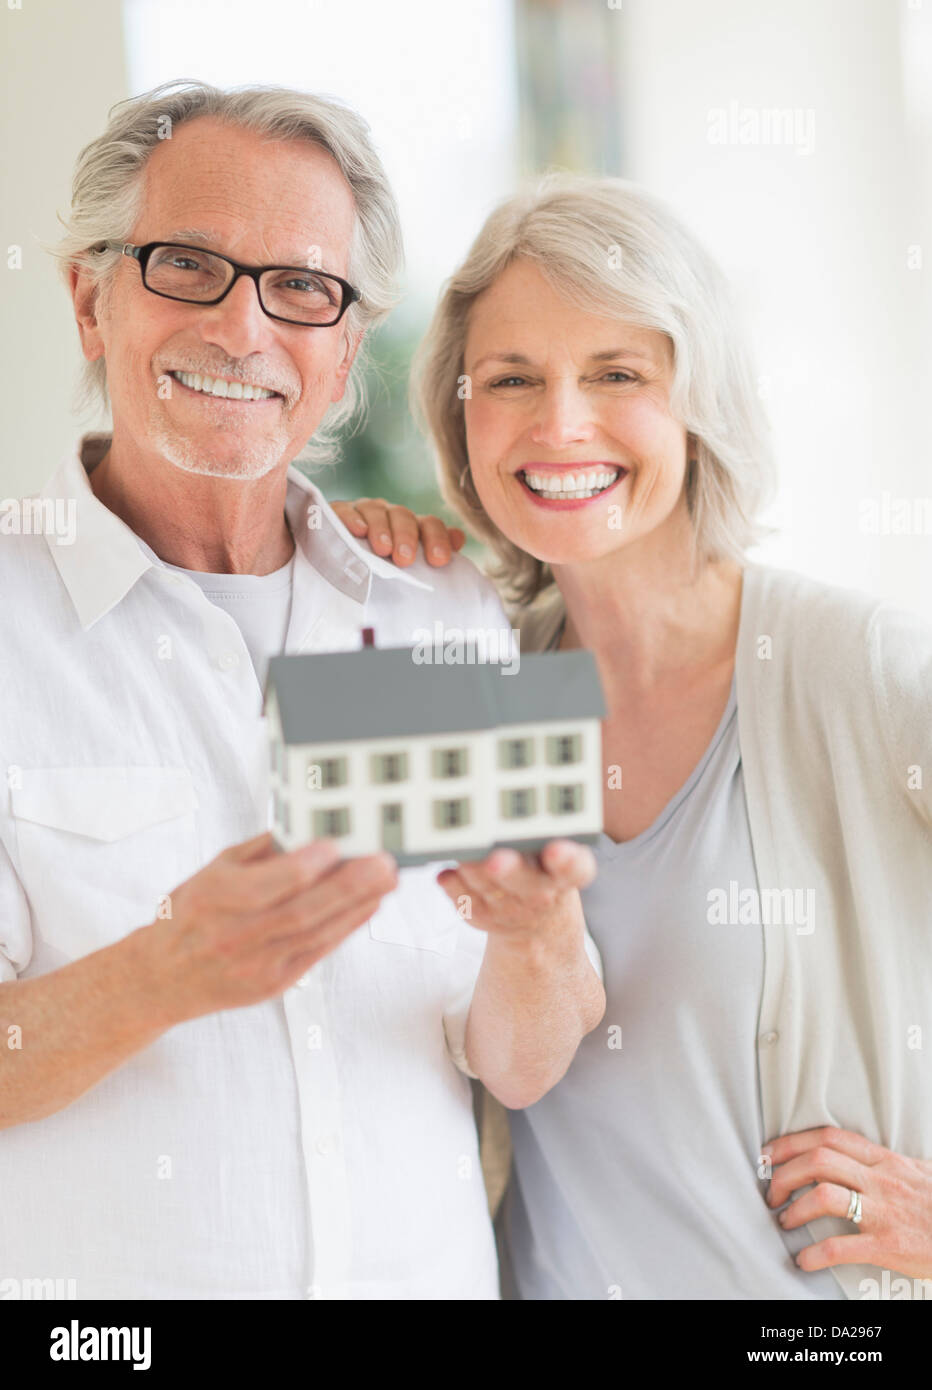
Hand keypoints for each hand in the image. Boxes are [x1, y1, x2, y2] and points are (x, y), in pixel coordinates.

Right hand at [140, 831, 397, 1022]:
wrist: (163, 977)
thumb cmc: (191, 915)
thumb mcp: (214, 870)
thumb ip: (260, 850)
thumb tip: (306, 827)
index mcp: (216, 899)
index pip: (268, 884)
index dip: (305, 865)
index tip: (335, 845)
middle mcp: (236, 934)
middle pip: (302, 910)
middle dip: (349, 886)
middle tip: (383, 863)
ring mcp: (256, 964)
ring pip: (316, 932)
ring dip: (357, 905)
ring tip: (386, 881)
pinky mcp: (273, 984)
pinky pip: (318, 952)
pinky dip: (346, 928)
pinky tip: (368, 906)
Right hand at [330, 496, 464, 566]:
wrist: (339, 561)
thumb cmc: (380, 569)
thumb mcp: (407, 565)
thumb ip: (432, 553)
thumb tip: (458, 539)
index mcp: (411, 526)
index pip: (430, 524)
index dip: (437, 539)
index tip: (439, 560)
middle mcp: (389, 514)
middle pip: (403, 516)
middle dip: (406, 537)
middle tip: (405, 559)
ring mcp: (363, 511)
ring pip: (376, 511)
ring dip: (381, 529)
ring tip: (382, 549)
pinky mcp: (337, 512)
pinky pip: (344, 510)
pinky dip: (351, 519)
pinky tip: (357, 531)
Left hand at [435, 840, 596, 946]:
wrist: (538, 925)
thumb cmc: (545, 873)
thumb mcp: (557, 853)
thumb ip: (540, 832)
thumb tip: (508, 801)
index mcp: (568, 873)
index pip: (575, 867)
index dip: (566, 859)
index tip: (555, 851)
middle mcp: (542, 894)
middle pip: (525, 881)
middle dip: (508, 869)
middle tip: (495, 858)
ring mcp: (510, 908)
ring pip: (484, 883)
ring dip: (470, 865)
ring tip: (460, 845)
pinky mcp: (482, 915)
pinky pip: (461, 897)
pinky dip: (452, 881)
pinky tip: (448, 870)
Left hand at [763, 1125, 931, 1278]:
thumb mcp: (913, 1171)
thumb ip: (880, 1163)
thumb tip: (849, 1157)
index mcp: (884, 1161)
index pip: (828, 1137)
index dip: (792, 1142)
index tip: (770, 1153)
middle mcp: (880, 1180)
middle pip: (818, 1160)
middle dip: (784, 1173)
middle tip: (771, 1190)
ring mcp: (883, 1212)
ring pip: (824, 1195)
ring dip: (794, 1207)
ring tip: (784, 1220)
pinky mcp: (888, 1245)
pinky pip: (841, 1247)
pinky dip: (814, 1254)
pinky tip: (803, 1260)